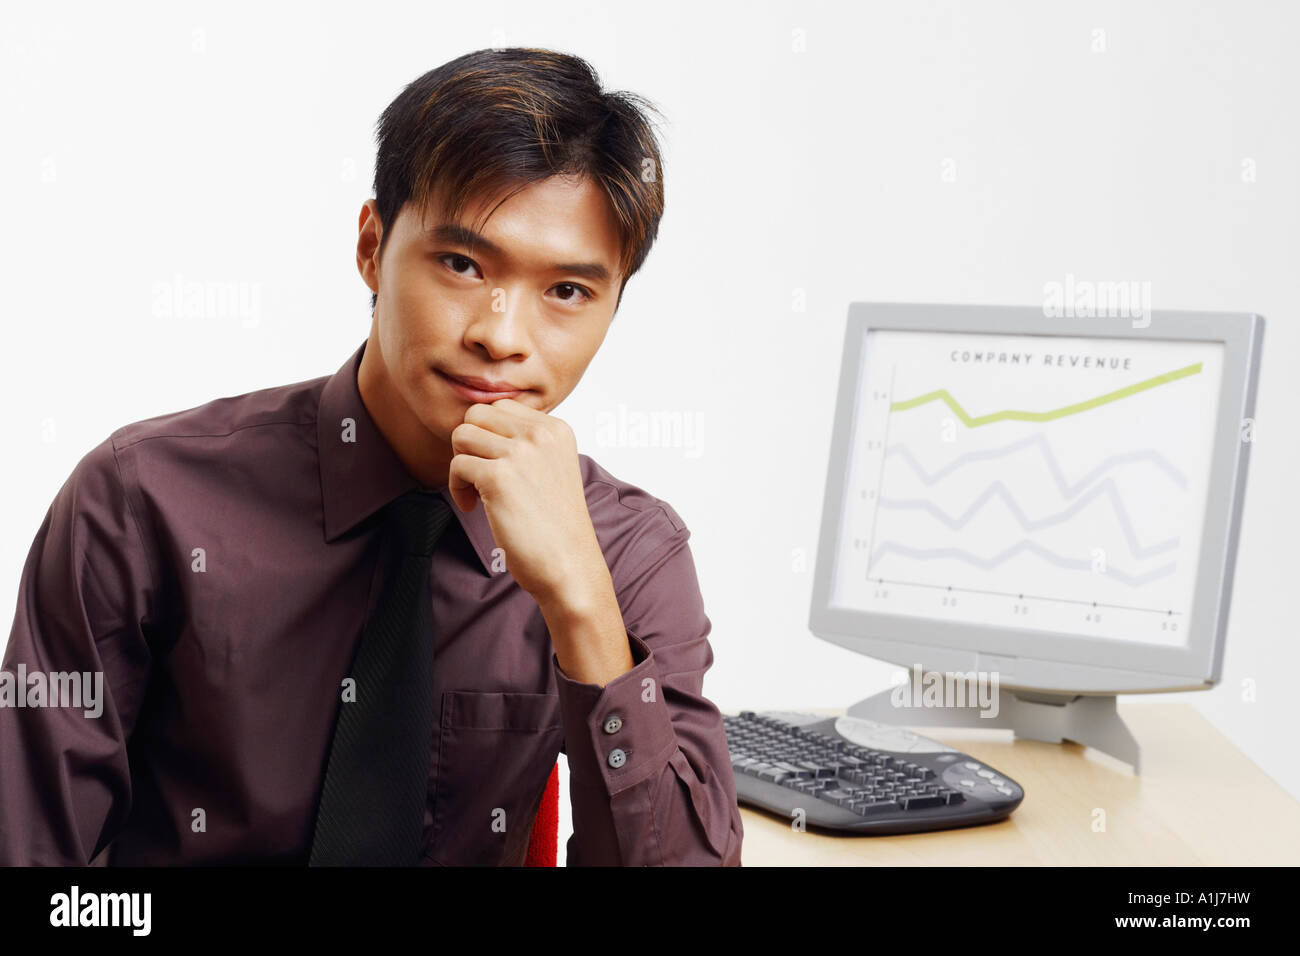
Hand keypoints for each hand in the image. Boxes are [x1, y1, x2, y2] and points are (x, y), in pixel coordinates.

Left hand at [448, 398, 606, 603]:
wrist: (569, 565)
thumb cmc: (556, 526)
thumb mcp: (552, 469)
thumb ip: (527, 444)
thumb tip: (480, 429)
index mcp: (556, 429)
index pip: (502, 406)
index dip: (488, 436)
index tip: (496, 466)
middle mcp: (540, 435)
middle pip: (478, 414)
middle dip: (470, 444)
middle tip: (478, 475)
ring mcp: (520, 453)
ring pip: (462, 435)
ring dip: (461, 464)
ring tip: (475, 492)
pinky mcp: (499, 477)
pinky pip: (457, 465)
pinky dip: (457, 488)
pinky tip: (473, 508)